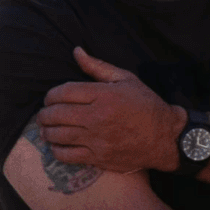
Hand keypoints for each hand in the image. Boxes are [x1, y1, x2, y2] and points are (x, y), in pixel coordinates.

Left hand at [36, 49, 184, 172]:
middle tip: (43, 114)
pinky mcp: (99, 158)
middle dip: (44, 114)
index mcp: (104, 95)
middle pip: (57, 114)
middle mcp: (98, 117)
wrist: (165, 137)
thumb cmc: (146, 105)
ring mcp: (98, 139)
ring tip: (46, 129)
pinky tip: (57, 146)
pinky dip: (57, 151)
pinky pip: (68, 156)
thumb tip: (76, 51)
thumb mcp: (126, 79)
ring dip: (47, 132)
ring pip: (59, 136)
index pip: (64, 92)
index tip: (49, 98)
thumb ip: (98, 67)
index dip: (51, 95)